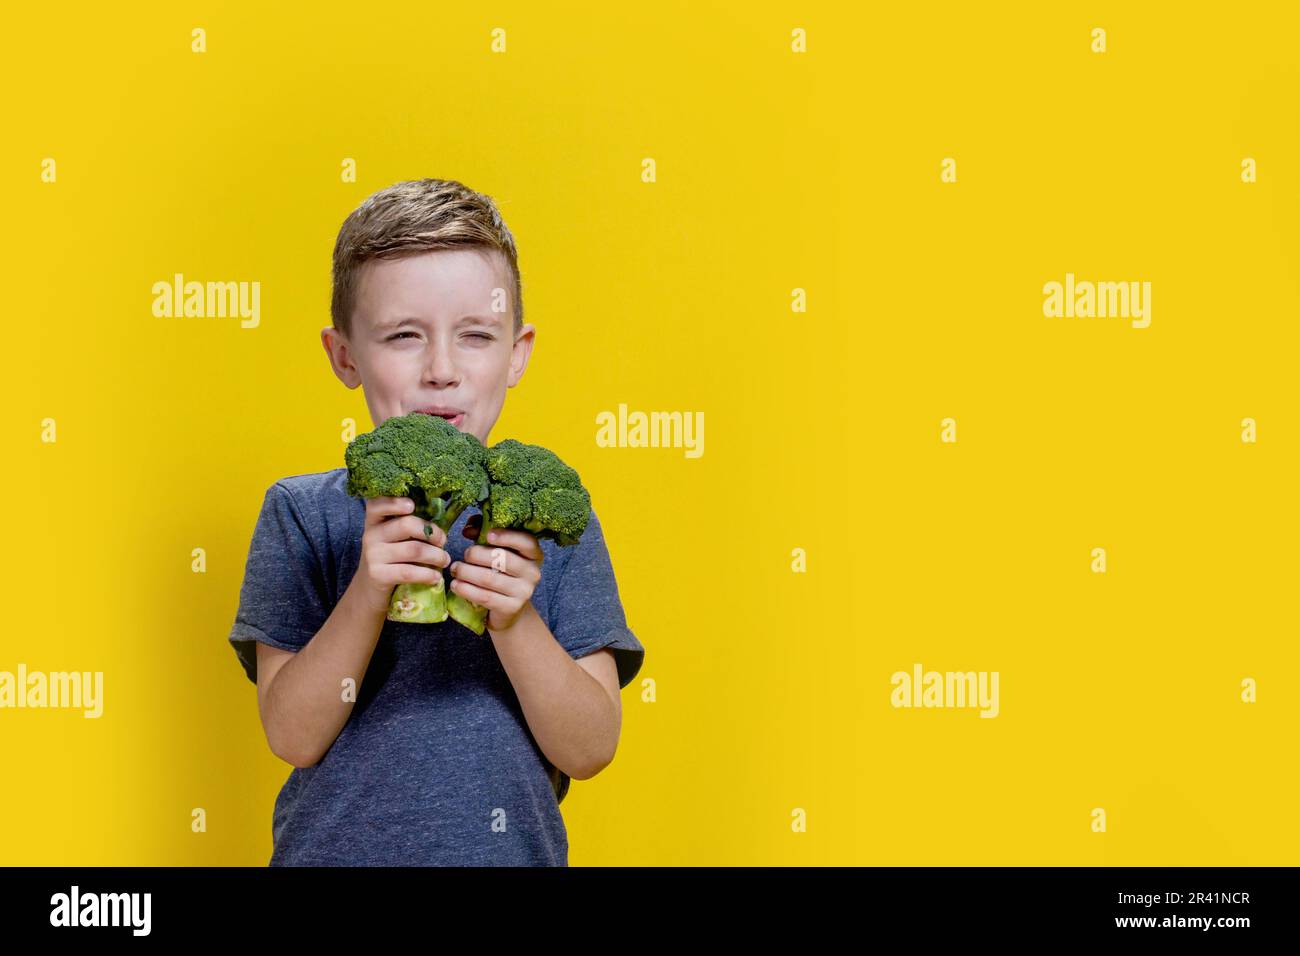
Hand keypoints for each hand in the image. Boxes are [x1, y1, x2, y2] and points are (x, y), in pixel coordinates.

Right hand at [351, 496, 450, 616]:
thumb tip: (442, 516)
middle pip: (407, 525)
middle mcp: (371, 534)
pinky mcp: (378, 575)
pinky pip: (409, 572)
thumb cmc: (390, 558)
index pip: (379, 504)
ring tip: (445, 560)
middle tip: (443, 541)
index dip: (395, 502)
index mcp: (374, 519)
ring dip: (436, 556)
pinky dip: (428, 575)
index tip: (412, 505)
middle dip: (432, 533)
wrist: (369, 589)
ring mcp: (373, 555)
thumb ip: (409, 524)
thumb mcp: (393, 537)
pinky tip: (436, 578)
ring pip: (414, 550)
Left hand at [452, 518, 543, 632]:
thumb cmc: (501, 573)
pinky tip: (456, 585)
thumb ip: (484, 533)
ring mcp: (524, 592)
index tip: (488, 535)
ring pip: (489, 578)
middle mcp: (533, 572)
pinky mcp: (511, 608)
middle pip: (502, 559)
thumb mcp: (496, 551)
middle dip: (476, 555)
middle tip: (462, 556)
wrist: (509, 609)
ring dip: (466, 572)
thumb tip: (468, 528)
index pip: (526, 542)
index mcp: (533, 554)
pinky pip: (485, 597)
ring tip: (455, 570)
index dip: (507, 536)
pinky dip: (466, 590)